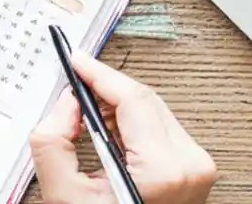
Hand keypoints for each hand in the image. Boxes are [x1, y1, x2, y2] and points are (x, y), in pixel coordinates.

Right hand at [30, 53, 216, 203]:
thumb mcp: (64, 195)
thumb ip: (53, 141)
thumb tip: (66, 105)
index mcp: (164, 169)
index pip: (132, 98)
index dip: (99, 74)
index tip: (77, 61)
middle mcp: (190, 165)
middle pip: (144, 100)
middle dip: (106, 91)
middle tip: (74, 88)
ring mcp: (198, 168)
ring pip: (153, 112)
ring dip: (118, 110)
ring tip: (86, 122)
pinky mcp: (195, 171)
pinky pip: (160, 130)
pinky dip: (131, 127)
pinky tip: (108, 136)